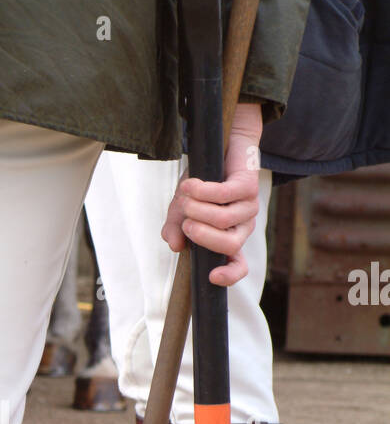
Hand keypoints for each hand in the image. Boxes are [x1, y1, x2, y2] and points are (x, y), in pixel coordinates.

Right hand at [161, 103, 262, 285]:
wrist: (220, 146)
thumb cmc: (201, 183)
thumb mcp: (182, 208)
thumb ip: (175, 228)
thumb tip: (175, 246)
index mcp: (227, 239)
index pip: (237, 266)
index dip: (229, 276)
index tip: (211, 276)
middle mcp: (242, 227)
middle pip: (229, 245)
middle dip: (201, 235)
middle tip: (186, 221)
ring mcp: (248, 207)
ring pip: (223, 220)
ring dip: (196, 209)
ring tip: (185, 197)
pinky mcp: (249, 186)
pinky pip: (224, 195)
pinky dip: (201, 191)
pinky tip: (189, 184)